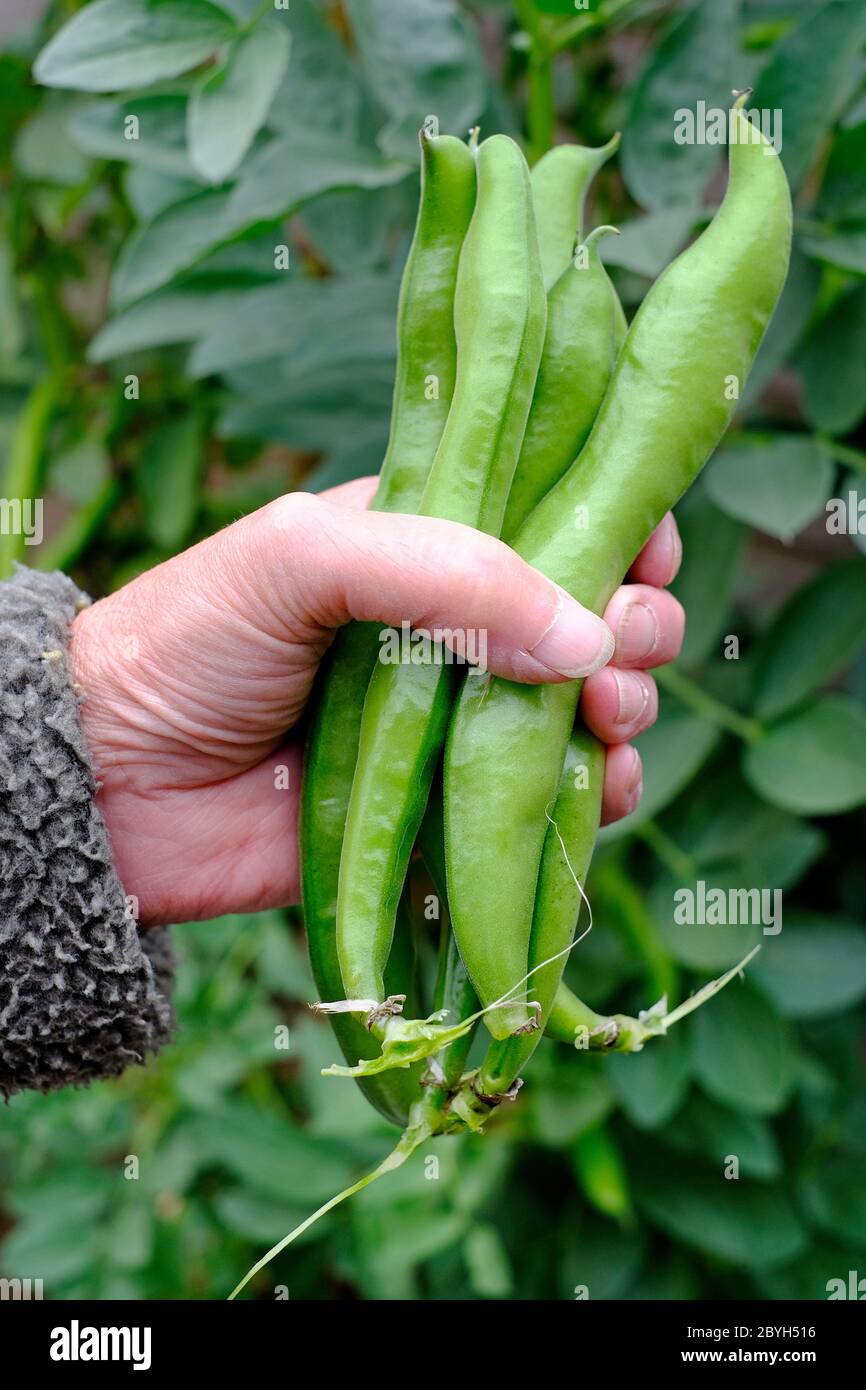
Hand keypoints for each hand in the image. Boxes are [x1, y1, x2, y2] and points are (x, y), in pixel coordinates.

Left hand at [69, 481, 682, 924]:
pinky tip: (604, 783)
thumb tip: (588, 635)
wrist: (116, 783)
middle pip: (592, 616)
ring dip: (631, 708)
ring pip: (590, 708)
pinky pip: (555, 800)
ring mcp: (457, 721)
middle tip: (625, 647)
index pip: (555, 516)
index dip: (618, 526)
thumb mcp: (306, 556)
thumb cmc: (191, 642)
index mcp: (424, 543)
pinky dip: (603, 793)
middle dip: (639, 624)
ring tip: (611, 715)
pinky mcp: (450, 809)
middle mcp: (453, 629)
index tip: (645, 551)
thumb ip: (448, 572)